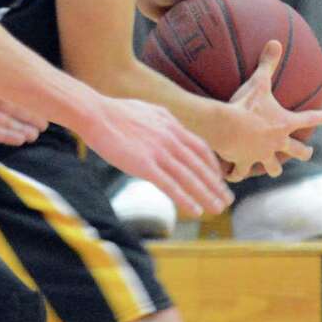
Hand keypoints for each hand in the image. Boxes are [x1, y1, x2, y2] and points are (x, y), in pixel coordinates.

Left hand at [0, 76, 46, 145]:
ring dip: (18, 130)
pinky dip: (5, 136)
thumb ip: (6, 76)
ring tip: (33, 136)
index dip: (29, 108)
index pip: (14, 100)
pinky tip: (19, 140)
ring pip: (3, 124)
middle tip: (43, 128)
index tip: (44, 112)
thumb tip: (29, 71)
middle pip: (10, 114)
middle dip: (26, 122)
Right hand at [82, 97, 232, 217]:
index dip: (212, 166)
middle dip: (216, 185)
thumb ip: (162, 120)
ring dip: (206, 195)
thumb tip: (170, 125)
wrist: (94, 112)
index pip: (200, 149)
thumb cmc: (114, 112)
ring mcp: (159, 152)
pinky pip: (170, 186)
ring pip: (189, 178)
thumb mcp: (147, 110)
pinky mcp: (144, 165)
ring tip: (217, 209)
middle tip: (227, 200)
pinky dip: (185, 199)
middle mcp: (171, 139)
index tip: (218, 179)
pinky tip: (194, 210)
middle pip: (200, 166)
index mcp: (171, 125)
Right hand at [220, 40, 321, 179]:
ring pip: (272, 166)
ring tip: (272, 169)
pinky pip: (241, 170)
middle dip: (303, 152)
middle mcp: (278, 142)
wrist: (226, 125)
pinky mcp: (244, 161)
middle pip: (297, 151)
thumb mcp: (257, 82)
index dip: (319, 117)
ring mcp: (261, 154)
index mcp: (284, 123)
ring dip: (273, 167)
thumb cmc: (244, 105)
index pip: (308, 119)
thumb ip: (267, 64)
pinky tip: (234, 175)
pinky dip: (237, 173)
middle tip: (307, 153)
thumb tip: (275, 42)